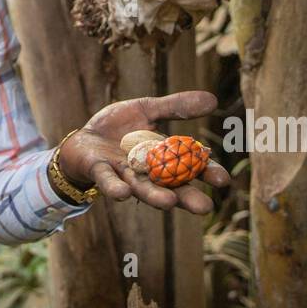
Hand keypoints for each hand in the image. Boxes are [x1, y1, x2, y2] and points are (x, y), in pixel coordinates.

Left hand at [58, 91, 228, 215]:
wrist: (82, 138)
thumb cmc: (118, 128)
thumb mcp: (148, 109)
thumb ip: (176, 107)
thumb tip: (214, 100)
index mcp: (163, 157)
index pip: (189, 167)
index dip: (205, 173)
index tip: (223, 180)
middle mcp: (147, 172)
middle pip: (170, 187)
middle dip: (186, 197)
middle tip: (204, 207)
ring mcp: (124, 173)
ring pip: (141, 188)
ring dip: (154, 197)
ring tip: (170, 204)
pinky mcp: (100, 171)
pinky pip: (108, 181)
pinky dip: (115, 188)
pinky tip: (123, 194)